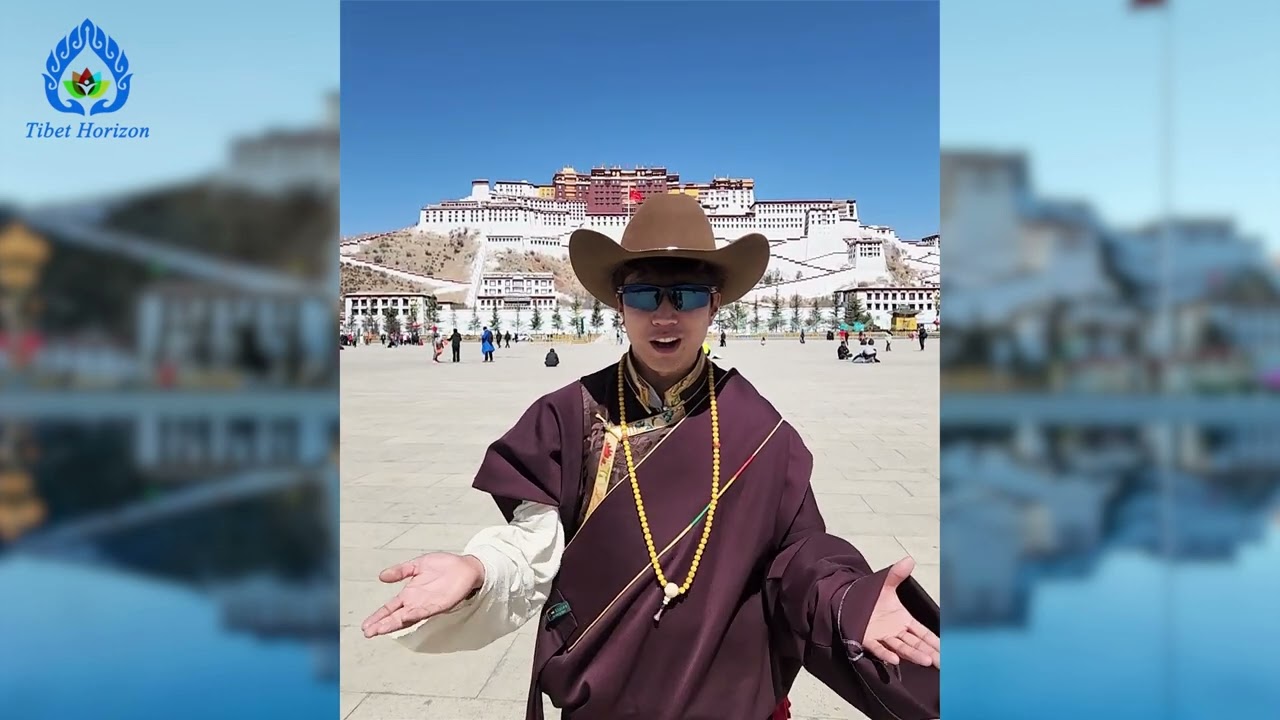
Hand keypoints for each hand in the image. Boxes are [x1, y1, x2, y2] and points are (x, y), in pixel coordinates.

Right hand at [361, 552, 484, 637]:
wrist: (466, 567)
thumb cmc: (444, 565)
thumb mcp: (418, 565)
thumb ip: (401, 571)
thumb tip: (381, 576)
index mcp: (409, 594)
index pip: (390, 608)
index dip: (378, 616)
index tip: (365, 625)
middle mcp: (416, 603)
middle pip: (395, 616)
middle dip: (381, 624)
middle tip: (367, 632)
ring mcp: (426, 605)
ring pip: (406, 618)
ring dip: (392, 624)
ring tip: (378, 630)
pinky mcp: (439, 605)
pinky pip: (423, 612)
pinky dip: (412, 616)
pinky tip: (402, 618)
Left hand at [860, 557, 940, 667]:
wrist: (847, 600)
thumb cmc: (869, 596)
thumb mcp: (885, 584)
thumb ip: (897, 574)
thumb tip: (909, 560)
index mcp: (902, 620)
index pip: (923, 633)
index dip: (934, 641)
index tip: (946, 651)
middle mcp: (895, 631)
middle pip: (916, 645)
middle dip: (929, 653)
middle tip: (942, 662)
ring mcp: (882, 637)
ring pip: (902, 648)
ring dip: (914, 654)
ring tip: (927, 661)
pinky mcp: (867, 639)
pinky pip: (878, 648)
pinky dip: (886, 654)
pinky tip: (896, 660)